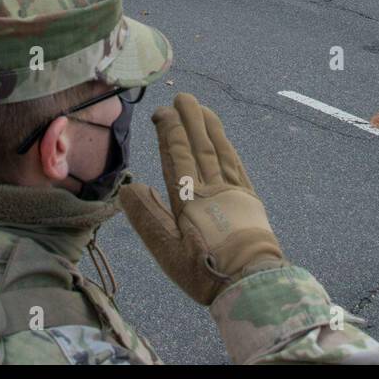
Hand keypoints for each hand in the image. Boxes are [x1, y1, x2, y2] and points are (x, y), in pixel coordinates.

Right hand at [119, 93, 285, 305]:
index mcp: (188, 198)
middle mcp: (211, 187)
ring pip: (219, 150)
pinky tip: (224, 138)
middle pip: (199, 146)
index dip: (170, 131)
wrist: (251, 282)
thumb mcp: (168, 252)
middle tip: (182, 97)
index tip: (162, 112)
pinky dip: (228, 146)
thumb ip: (147, 218)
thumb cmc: (204, 271)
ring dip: (210, 126)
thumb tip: (128, 188)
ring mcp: (232, 190)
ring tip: (201, 108)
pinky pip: (237, 164)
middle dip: (190, 119)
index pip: (177, 155)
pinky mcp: (249, 198)